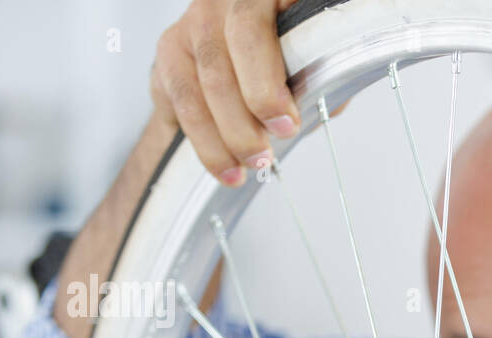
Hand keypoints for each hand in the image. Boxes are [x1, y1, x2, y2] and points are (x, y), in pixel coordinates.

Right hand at [150, 0, 302, 185]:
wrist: (240, 61)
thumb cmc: (286, 57)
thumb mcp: (313, 59)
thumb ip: (319, 75)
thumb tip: (321, 109)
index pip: (258, 26)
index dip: (269, 82)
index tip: (287, 123)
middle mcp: (225, 0)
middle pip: (231, 54)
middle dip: (251, 114)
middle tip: (267, 154)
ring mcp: (194, 22)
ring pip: (205, 82)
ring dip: (229, 135)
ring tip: (253, 165)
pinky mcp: (170, 51)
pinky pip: (184, 101)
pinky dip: (207, 143)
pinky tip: (227, 167)